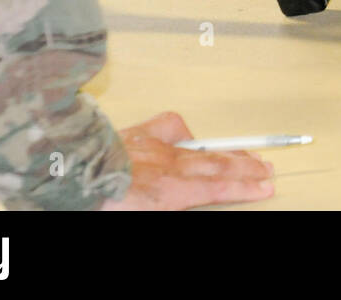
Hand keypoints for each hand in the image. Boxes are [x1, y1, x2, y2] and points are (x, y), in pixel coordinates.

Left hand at [100, 112, 275, 209]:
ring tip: (248, 155)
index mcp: (171, 191)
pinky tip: (192, 135)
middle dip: (246, 168)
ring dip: (227, 153)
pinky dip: (184, 132)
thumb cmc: (101, 201)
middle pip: (217, 166)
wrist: (73, 172)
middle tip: (267, 168)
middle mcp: (170, 167)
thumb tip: (187, 194)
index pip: (218, 188)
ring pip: (202, 150)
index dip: (244, 186)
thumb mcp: (142, 212)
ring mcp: (158, 149)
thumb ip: (168, 202)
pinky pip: (169, 128)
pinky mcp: (140, 135)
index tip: (265, 185)